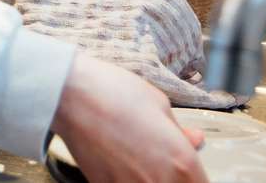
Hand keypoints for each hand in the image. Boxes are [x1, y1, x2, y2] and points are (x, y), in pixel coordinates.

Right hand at [50, 54, 207, 182]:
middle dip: (175, 177)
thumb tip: (193, 140)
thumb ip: (179, 131)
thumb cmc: (113, 93)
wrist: (70, 95)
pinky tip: (122, 164)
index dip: (195, 176)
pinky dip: (127, 179)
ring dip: (150, 178)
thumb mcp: (159, 104)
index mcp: (182, 162)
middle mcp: (160, 182)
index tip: (190, 170)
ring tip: (140, 161)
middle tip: (164, 162)